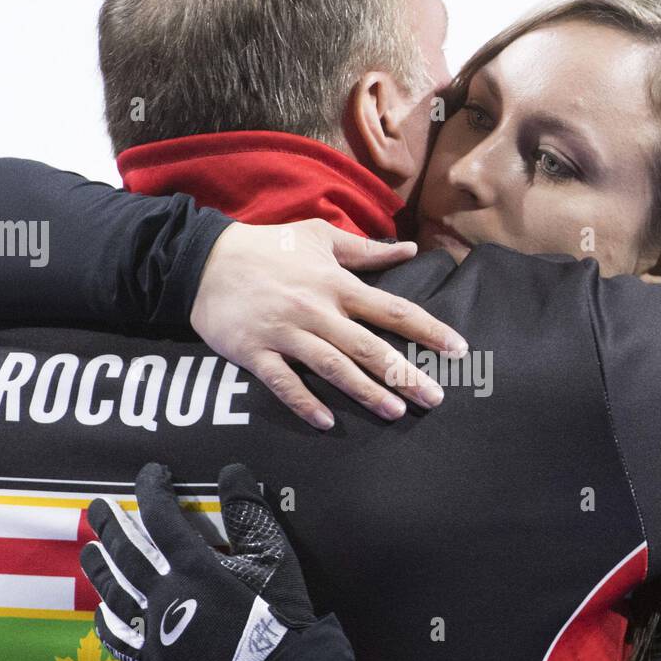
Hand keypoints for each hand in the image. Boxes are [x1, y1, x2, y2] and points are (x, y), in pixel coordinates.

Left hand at [80, 461, 315, 660]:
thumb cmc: (278, 613)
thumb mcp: (274, 555)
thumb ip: (248, 512)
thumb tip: (232, 470)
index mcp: (194, 565)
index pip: (161, 517)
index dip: (152, 490)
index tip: (152, 473)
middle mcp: (165, 594)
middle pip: (126, 552)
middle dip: (110, 525)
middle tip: (96, 507)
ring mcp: (155, 630)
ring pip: (114, 592)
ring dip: (99, 569)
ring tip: (89, 551)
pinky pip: (119, 639)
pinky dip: (106, 622)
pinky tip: (100, 612)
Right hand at [189, 219, 468, 429]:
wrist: (202, 259)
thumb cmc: (266, 247)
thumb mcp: (318, 237)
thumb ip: (366, 250)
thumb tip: (410, 249)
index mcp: (335, 283)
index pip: (391, 309)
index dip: (427, 329)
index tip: (458, 349)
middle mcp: (315, 310)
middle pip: (368, 346)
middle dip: (404, 373)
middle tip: (435, 398)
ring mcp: (285, 333)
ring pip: (332, 367)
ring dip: (365, 391)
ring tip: (395, 412)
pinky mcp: (255, 352)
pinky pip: (283, 382)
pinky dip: (304, 402)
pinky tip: (326, 423)